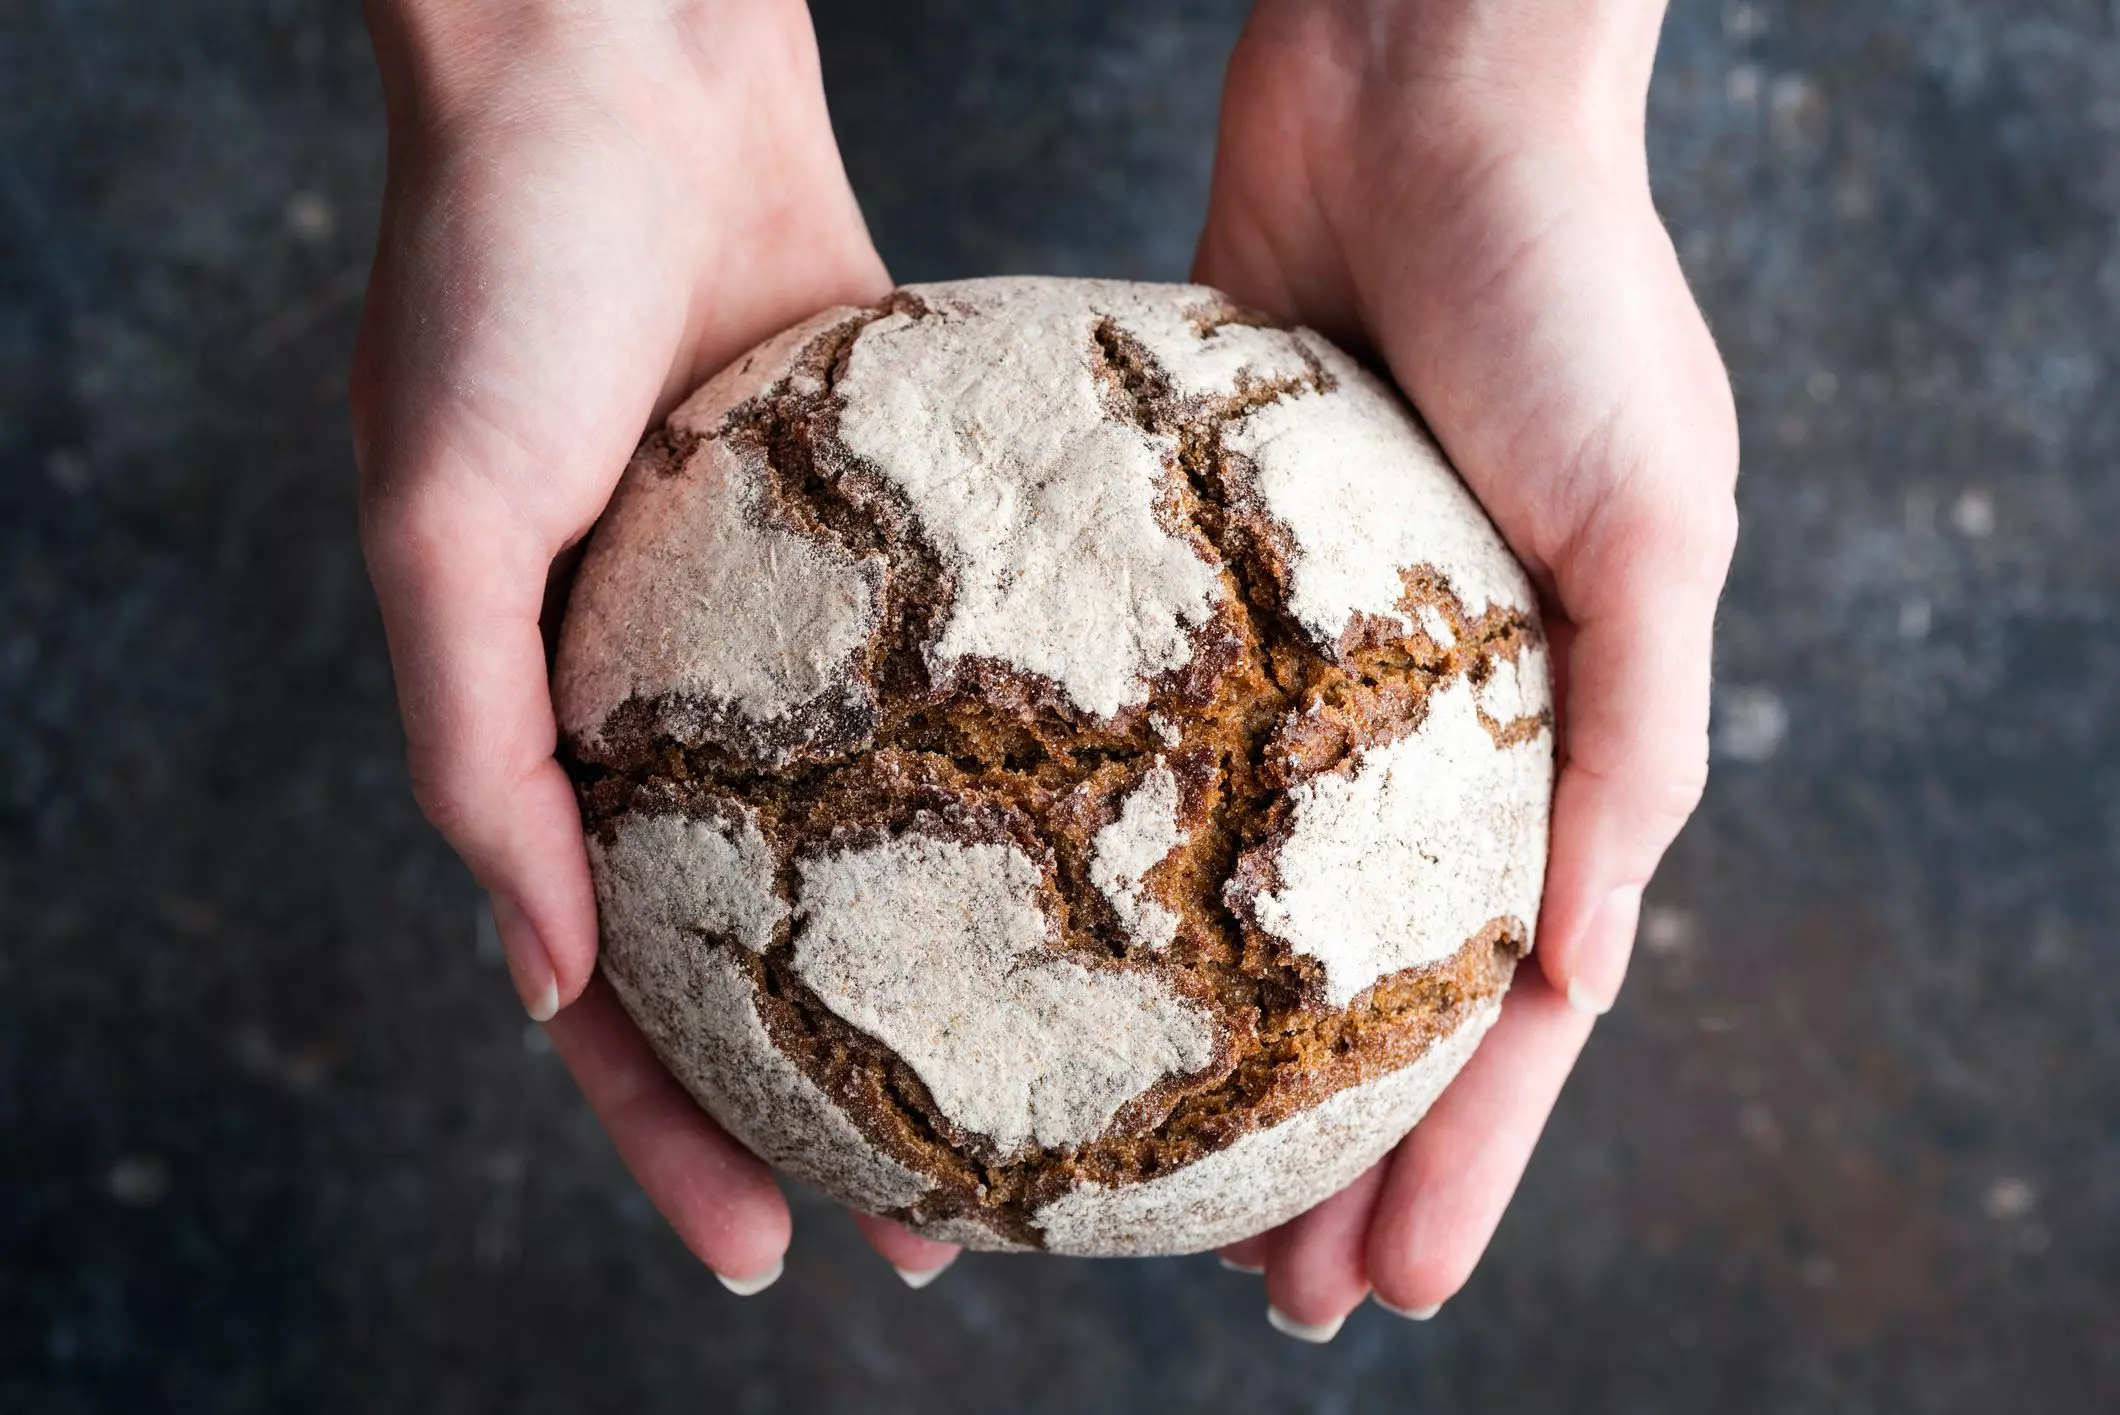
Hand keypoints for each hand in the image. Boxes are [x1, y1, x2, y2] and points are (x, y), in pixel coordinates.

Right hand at [351, 0, 958, 1290]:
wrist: (616, 74)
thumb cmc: (500, 275)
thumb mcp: (438, 516)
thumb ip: (469, 743)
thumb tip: (533, 969)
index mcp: (541, 730)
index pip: (601, 993)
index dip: (667, 1136)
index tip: (758, 1259)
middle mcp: (660, 711)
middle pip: (742, 964)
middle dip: (820, 1112)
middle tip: (932, 1228)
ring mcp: (772, 644)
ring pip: (854, 861)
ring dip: (929, 986)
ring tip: (1039, 1096)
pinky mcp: (881, 549)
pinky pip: (941, 702)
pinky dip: (996, 791)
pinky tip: (1088, 860)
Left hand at [1194, 0, 1738, 1333]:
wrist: (1422, 89)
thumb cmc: (1560, 287)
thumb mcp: (1648, 518)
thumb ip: (1630, 738)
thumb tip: (1581, 974)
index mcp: (1547, 740)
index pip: (1502, 1014)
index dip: (1453, 1164)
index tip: (1383, 1296)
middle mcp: (1419, 731)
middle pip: (1360, 999)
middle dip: (1317, 1159)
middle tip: (1249, 1299)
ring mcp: (1299, 671)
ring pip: (1235, 912)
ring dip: (1193, 1052)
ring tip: (1107, 1178)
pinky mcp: (1184, 583)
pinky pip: (1135, 755)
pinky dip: (1098, 863)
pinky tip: (1021, 944)